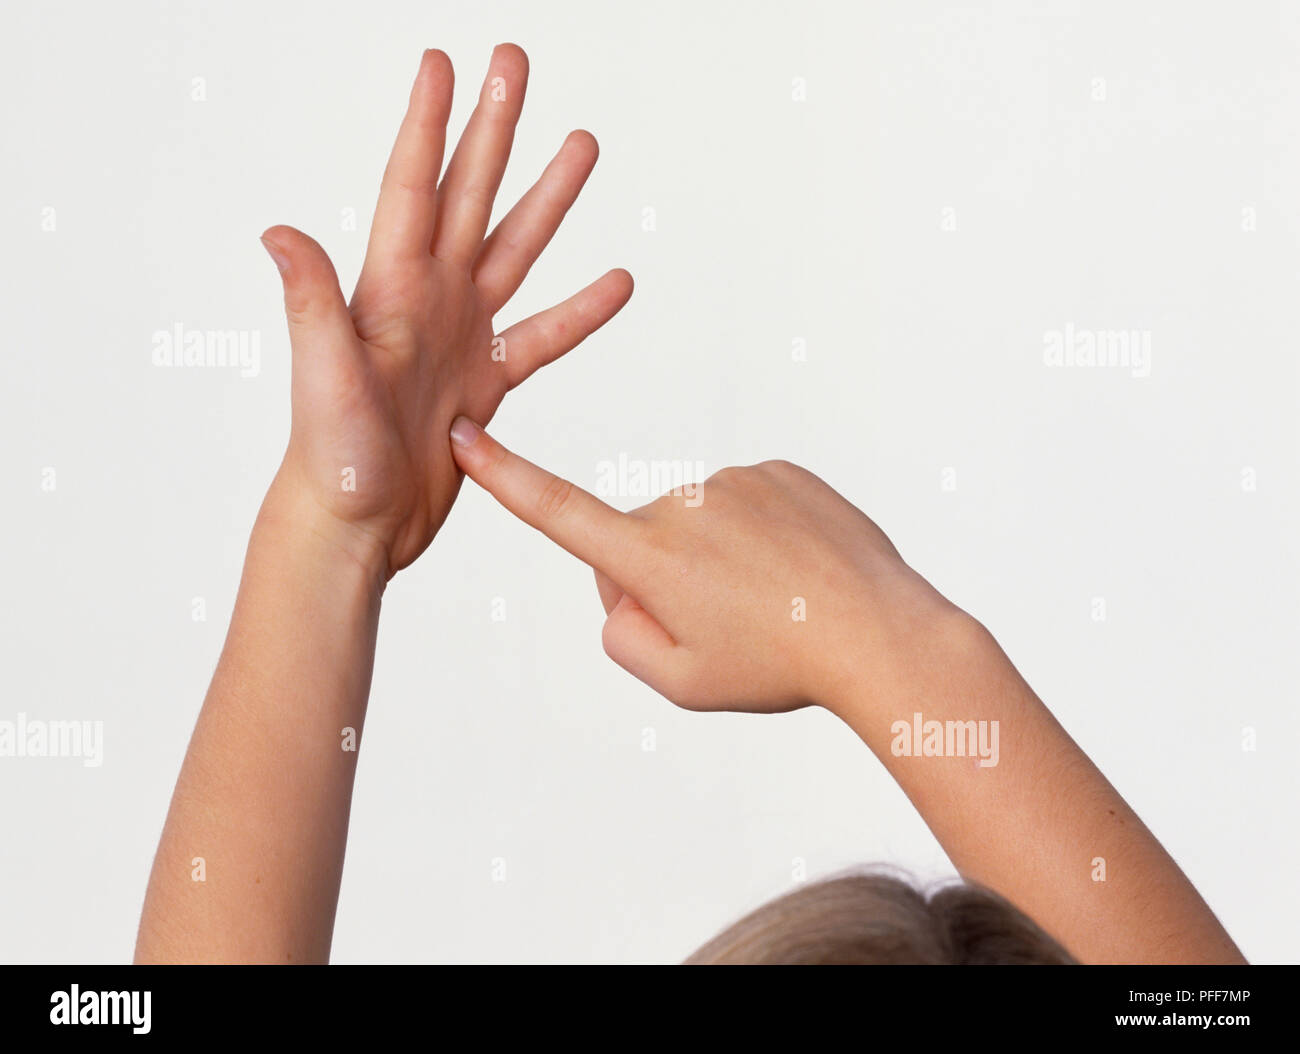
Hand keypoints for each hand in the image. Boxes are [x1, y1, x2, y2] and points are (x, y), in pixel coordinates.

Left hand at [258, 46, 632, 580]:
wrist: (356, 527)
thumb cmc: (331, 462)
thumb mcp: (323, 379)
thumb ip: (312, 304)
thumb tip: (278, 231)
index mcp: (389, 290)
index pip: (411, 188)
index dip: (429, 124)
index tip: (445, 63)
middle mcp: (427, 300)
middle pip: (470, 197)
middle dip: (494, 130)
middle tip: (515, 67)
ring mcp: (459, 337)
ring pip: (515, 252)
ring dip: (547, 200)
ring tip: (582, 148)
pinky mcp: (485, 382)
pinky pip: (542, 336)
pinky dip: (580, 311)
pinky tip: (614, 284)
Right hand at [447, 417, 976, 714]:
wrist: (882, 633)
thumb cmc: (780, 666)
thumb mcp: (683, 682)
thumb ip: (623, 638)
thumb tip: (618, 593)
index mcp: (652, 557)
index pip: (559, 511)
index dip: (505, 477)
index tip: (464, 435)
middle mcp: (684, 504)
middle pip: (637, 541)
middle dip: (659, 580)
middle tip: (724, 626)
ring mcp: (735, 481)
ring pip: (695, 524)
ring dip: (714, 559)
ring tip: (771, 601)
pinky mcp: (779, 470)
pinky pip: (743, 505)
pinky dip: (756, 537)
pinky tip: (792, 571)